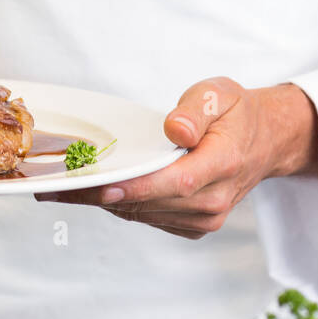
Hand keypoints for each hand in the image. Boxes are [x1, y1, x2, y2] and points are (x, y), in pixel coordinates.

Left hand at [35, 77, 317, 238]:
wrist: (264, 141)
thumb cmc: (237, 113)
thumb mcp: (221, 93)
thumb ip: (198, 109)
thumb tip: (176, 129)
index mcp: (224, 163)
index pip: (176, 182)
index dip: (137, 187)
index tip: (100, 186)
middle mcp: (215, 199)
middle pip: (151, 202)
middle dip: (100, 194)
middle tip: (54, 186)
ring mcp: (204, 218)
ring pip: (144, 214)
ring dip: (102, 202)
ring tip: (59, 189)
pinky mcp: (192, 225)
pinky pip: (148, 218)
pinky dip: (120, 205)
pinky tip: (91, 191)